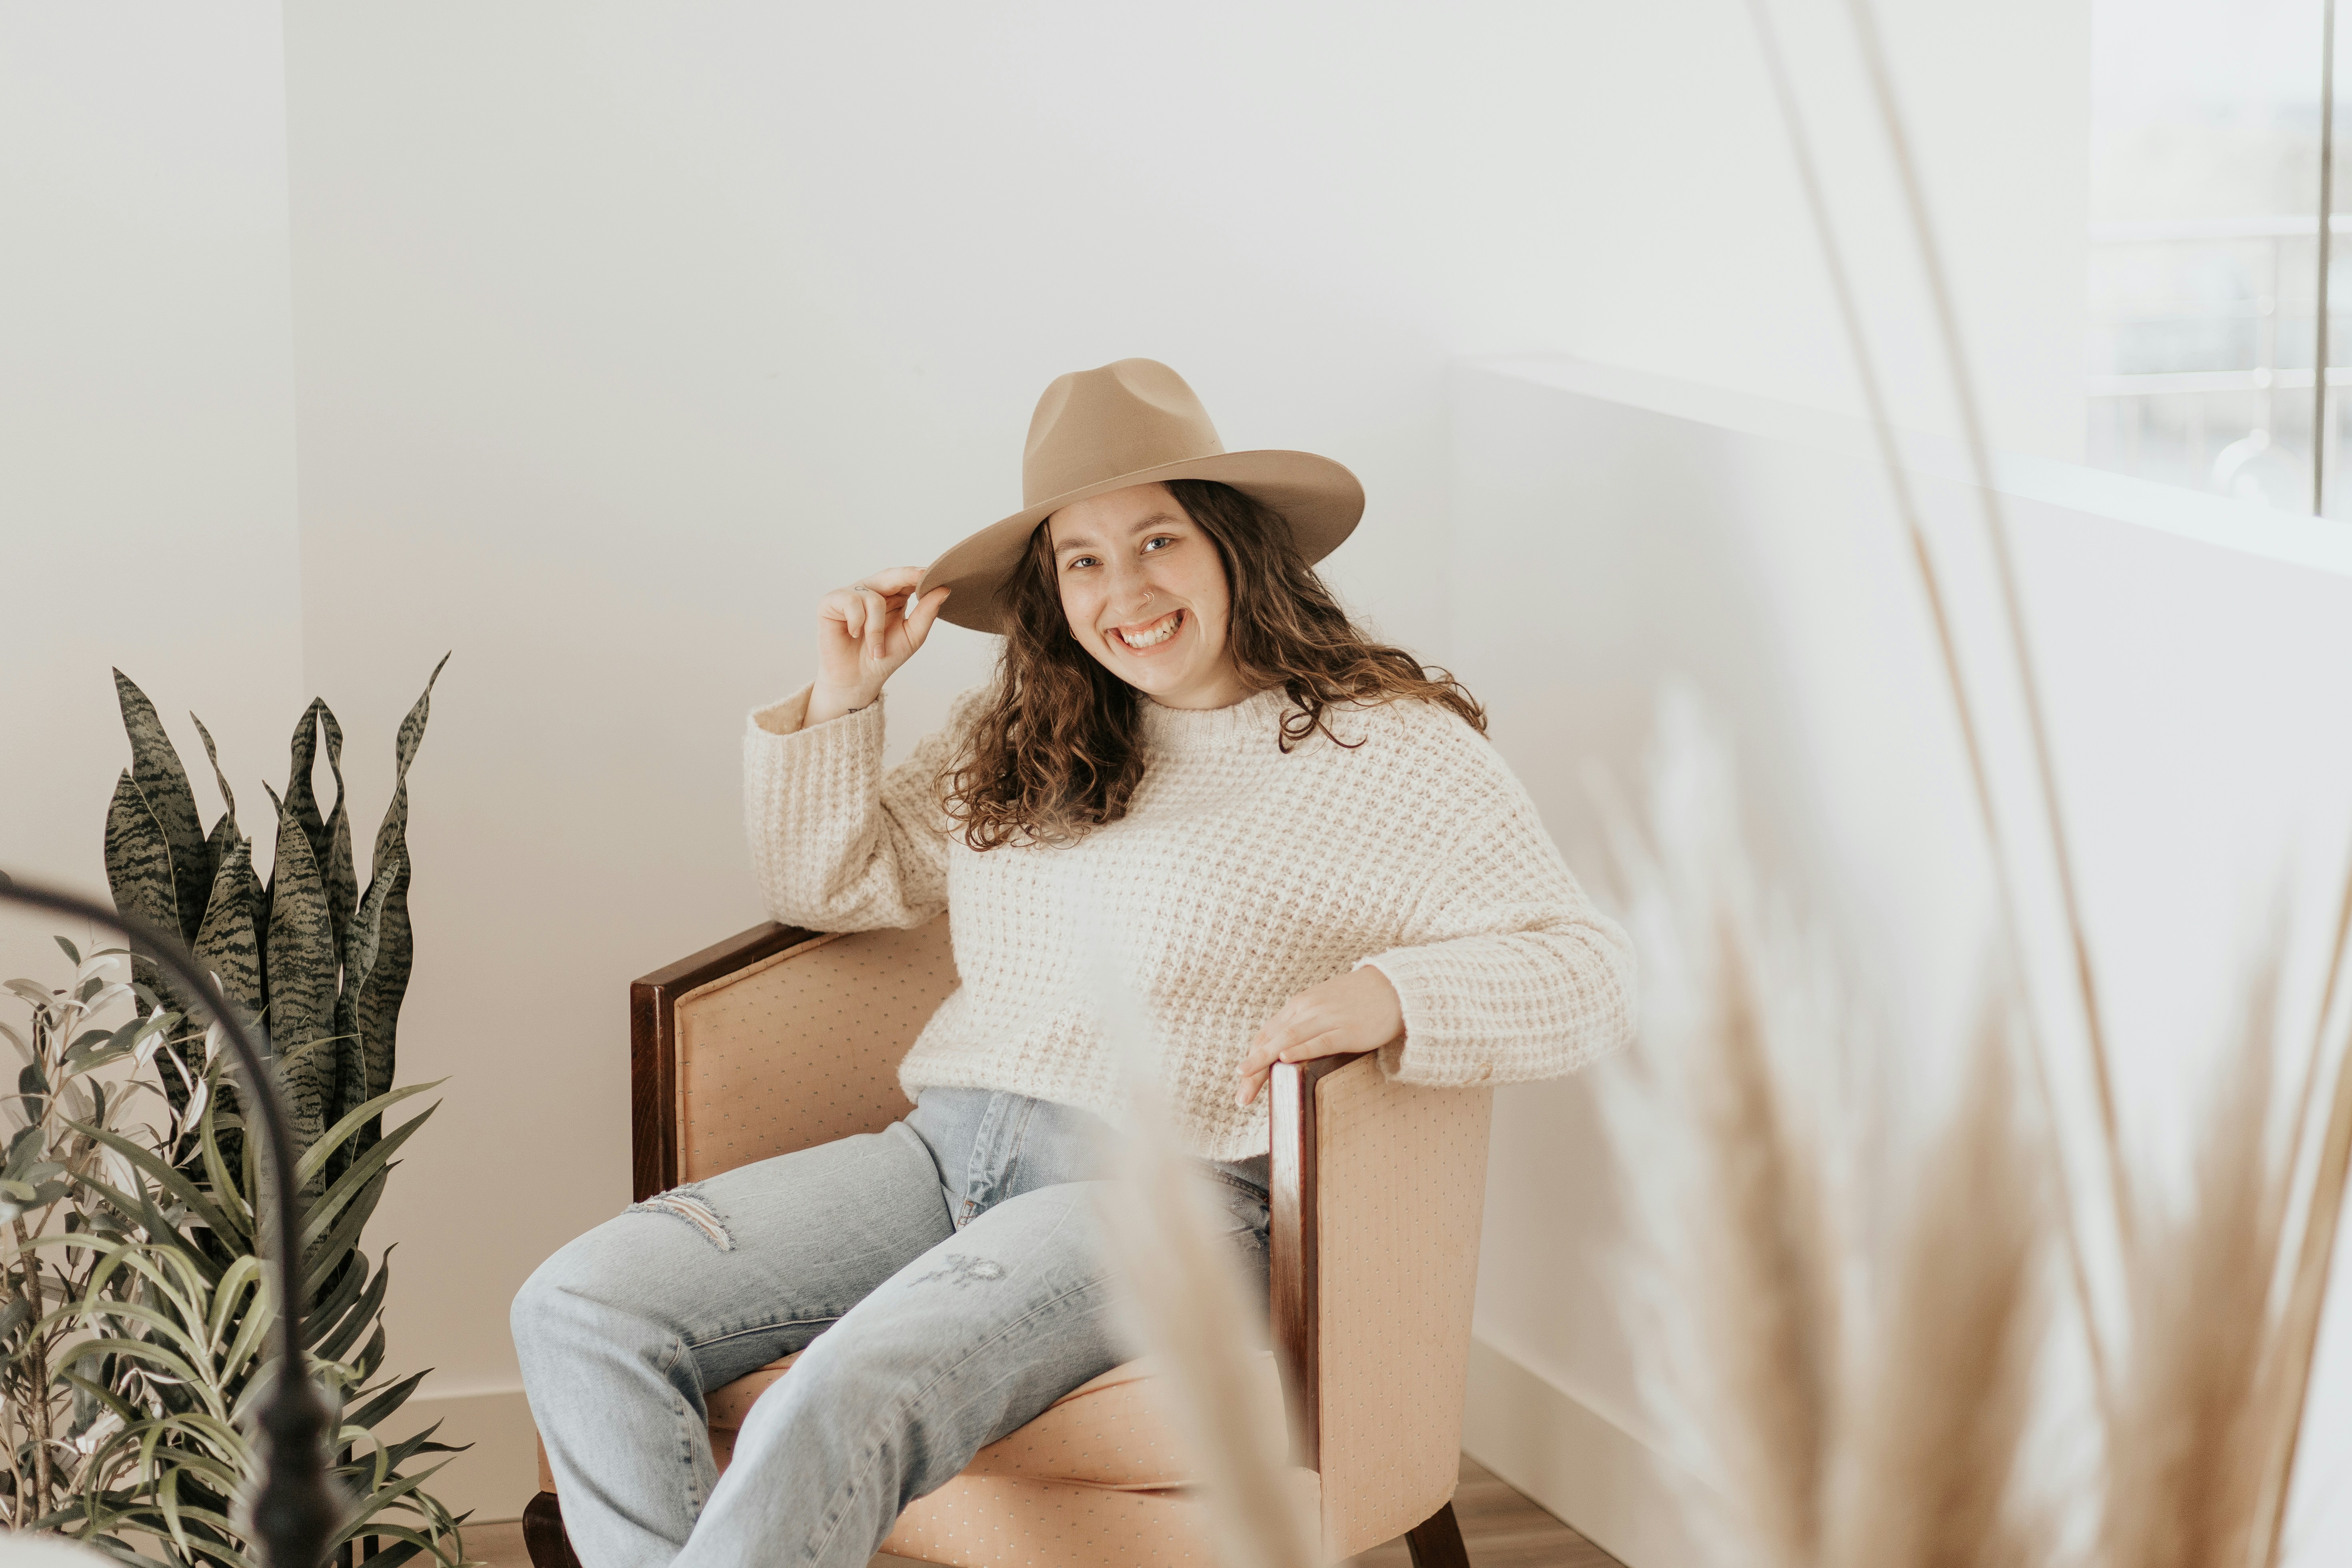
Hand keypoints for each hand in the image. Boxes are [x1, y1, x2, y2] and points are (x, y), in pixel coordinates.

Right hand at [809, 567, 950, 724]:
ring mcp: (851, 594)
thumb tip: (944, 589)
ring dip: (876, 629)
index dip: (920, 575)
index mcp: (893, 596)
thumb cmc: (884, 656)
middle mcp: (872, 590)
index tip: (937, 574)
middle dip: (906, 576)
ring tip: (875, 650)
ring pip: (873, 598)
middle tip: (922, 576)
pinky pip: (851, 602)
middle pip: (891, 575)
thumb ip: (926, 613)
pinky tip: (854, 635)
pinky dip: (857, 622)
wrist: (858, 680)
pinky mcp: (831, 602)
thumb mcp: (912, 636)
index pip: (908, 579)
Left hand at [1234, 966, 1403, 1107]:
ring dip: (1264, 1060)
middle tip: (1239, 1095)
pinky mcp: (1347, 1030)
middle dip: (1253, 1067)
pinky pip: (1319, 1040)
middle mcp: (1307, 1010)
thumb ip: (1304, 1026)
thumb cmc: (1358, 1002)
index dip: (1252, 1056)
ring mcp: (1327, 1018)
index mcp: (1299, 1006)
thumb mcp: (1323, 1008)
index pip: (1268, 1033)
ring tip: (1247, 1078)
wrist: (1394, 987)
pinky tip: (1284, 1059)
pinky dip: (1299, 1049)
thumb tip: (1284, 1051)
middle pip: (1272, 1039)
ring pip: (1288, 1039)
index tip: (1241, 1079)